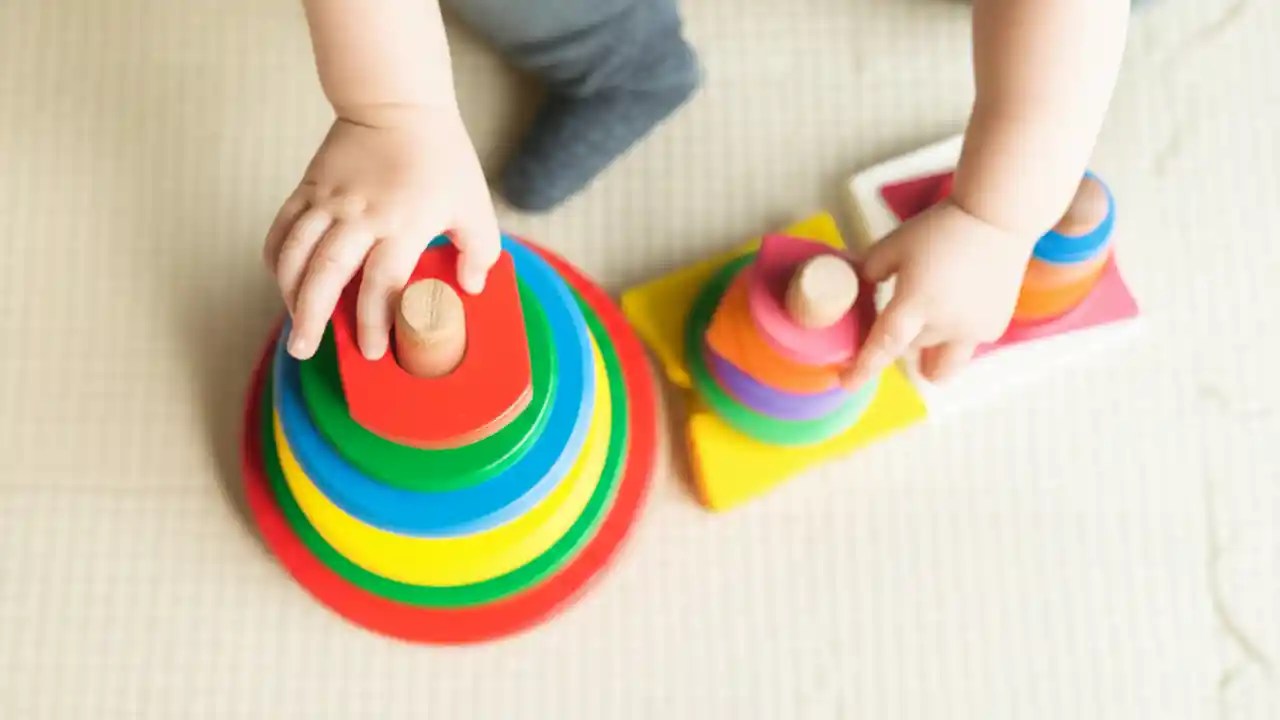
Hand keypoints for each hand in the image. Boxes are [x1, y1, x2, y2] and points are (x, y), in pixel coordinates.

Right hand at [264, 106, 500, 360]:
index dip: (374, 321)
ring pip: (295, 254)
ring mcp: (330, 201)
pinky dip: (276, 258)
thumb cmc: (441, 156)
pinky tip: (282, 282)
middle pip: (326, 274)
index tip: (372, 350)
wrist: (397, 102)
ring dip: (288, 293)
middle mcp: (361, 215)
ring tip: (292, 324)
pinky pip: (282, 228)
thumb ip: (479, 250)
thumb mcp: (474, 203)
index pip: (382, 283)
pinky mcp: (309, 188)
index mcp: (404, 223)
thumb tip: (471, 289)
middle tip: (305, 350)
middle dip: (312, 317)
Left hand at [842, 199, 1032, 387]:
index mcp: (915, 304)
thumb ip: (869, 270)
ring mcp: (972, 332)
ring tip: (930, 318)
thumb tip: (855, 286)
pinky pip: (963, 346)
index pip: (884, 346)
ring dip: (926, 348)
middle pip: (908, 349)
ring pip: (938, 359)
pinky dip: (954, 336)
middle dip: (900, 338)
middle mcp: (944, 325)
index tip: (847, 382)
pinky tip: (959, 305)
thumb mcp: (893, 245)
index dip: (864, 367)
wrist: (997, 219)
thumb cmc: (940, 228)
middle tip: (901, 312)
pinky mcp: (992, 329)